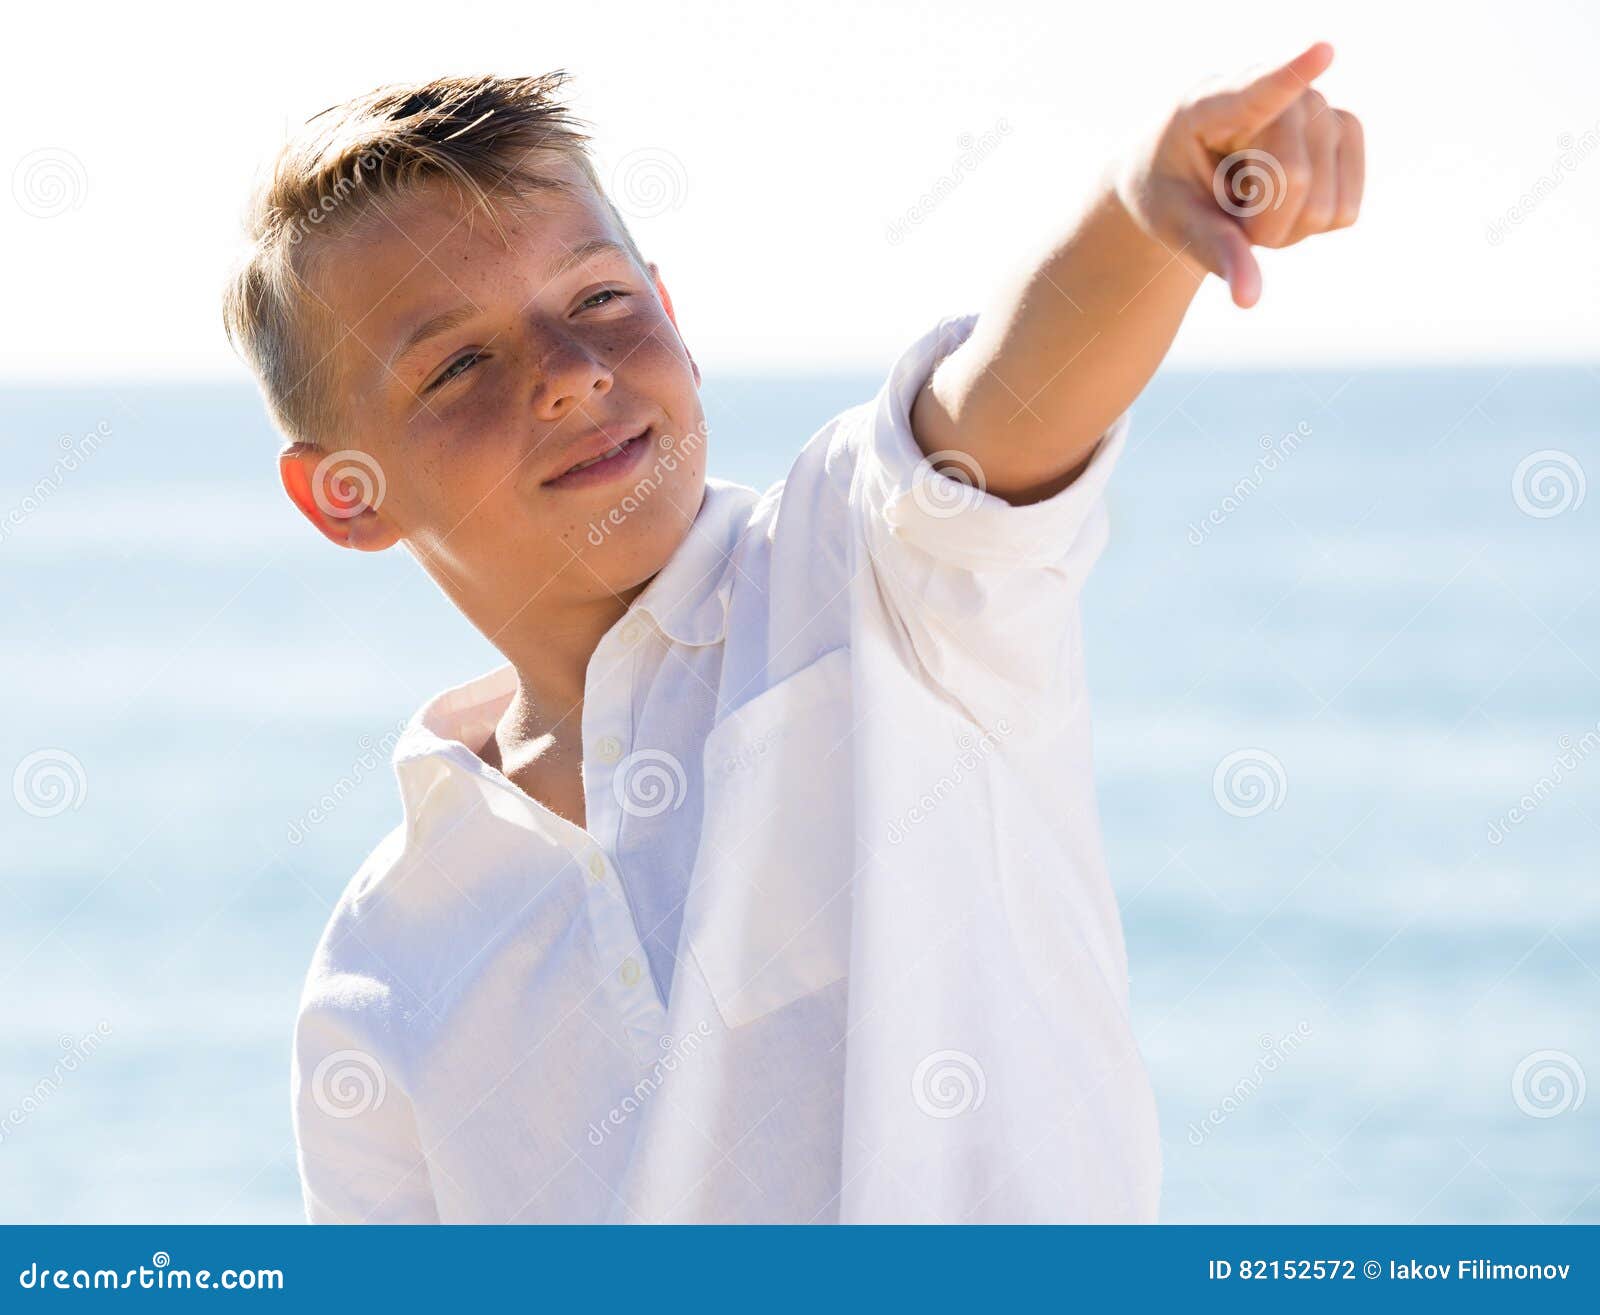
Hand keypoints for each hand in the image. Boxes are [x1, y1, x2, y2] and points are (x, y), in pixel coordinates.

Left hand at [1113, 42, 1363, 307]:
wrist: (1187, 174)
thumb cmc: (1170, 191)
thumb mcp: (1175, 222)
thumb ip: (1213, 252)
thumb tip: (1249, 299)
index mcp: (1211, 104)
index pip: (1258, 90)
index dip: (1292, 74)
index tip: (1322, 51)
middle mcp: (1277, 93)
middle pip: (1294, 181)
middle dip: (1260, 225)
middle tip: (1230, 213)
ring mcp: (1320, 107)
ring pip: (1326, 205)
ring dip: (1286, 229)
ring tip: (1255, 202)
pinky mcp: (1348, 130)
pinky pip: (1346, 212)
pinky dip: (1312, 227)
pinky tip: (1285, 200)